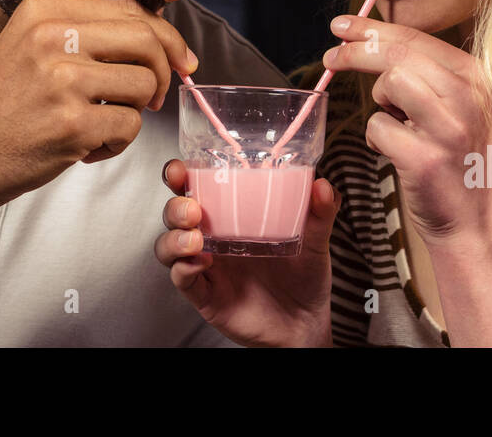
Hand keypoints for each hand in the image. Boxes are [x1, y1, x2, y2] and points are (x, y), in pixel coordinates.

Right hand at [0, 0, 195, 217]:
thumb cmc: (1, 107)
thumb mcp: (32, 46)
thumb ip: (87, 33)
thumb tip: (165, 39)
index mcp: (44, 9)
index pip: (131, 10)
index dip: (166, 37)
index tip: (181, 61)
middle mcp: (53, 36)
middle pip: (148, 41)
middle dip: (166, 71)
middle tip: (156, 98)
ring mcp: (62, 80)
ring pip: (146, 85)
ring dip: (134, 112)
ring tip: (97, 124)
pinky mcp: (71, 124)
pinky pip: (130, 126)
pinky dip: (116, 143)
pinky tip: (84, 148)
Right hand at [154, 159, 338, 346]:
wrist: (305, 323)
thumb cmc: (304, 277)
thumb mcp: (315, 240)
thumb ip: (321, 212)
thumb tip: (323, 185)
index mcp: (231, 216)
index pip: (195, 188)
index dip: (181, 175)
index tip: (182, 168)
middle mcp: (212, 237)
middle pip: (174, 213)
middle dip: (175, 206)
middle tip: (193, 208)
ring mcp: (206, 266)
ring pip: (168, 245)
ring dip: (174, 238)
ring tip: (196, 239)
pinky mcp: (205, 294)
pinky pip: (182, 278)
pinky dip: (184, 268)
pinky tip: (203, 262)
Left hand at [322, 14, 491, 247]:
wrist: (475, 223)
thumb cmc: (456, 160)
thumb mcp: (458, 107)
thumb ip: (427, 73)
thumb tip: (371, 39)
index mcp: (475, 77)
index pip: (416, 38)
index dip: (372, 29)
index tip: (341, 26)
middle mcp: (468, 97)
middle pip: (397, 55)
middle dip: (356, 52)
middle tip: (330, 58)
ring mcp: (449, 127)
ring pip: (390, 83)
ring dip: (379, 101)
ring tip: (395, 121)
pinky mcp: (426, 158)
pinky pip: (378, 128)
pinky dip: (378, 140)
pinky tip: (396, 152)